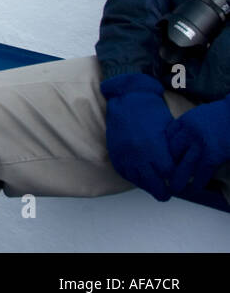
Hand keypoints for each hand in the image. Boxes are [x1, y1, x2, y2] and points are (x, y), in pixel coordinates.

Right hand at [100, 73, 175, 200]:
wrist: (126, 99)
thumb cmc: (151, 112)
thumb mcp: (168, 130)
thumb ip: (171, 150)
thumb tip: (177, 167)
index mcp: (154, 148)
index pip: (168, 173)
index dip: (174, 177)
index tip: (177, 178)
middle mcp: (138, 155)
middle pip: (153, 184)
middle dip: (163, 191)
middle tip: (167, 193)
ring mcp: (125, 156)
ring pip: (138, 181)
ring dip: (147, 186)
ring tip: (154, 187)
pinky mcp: (115, 154)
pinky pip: (125, 173)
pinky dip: (133, 178)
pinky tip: (140, 179)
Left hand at [166, 98, 229, 194]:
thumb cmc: (224, 115)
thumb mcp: (201, 114)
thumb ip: (190, 126)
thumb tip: (182, 139)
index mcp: (185, 121)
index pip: (168, 137)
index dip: (164, 150)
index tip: (162, 160)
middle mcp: (189, 132)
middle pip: (173, 152)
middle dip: (168, 165)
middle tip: (164, 176)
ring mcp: (201, 143)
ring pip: (184, 165)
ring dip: (179, 178)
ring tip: (174, 188)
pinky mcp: (214, 154)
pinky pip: (202, 171)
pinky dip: (199, 181)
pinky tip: (195, 188)